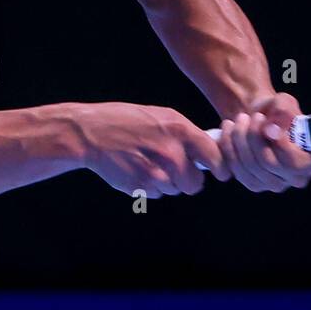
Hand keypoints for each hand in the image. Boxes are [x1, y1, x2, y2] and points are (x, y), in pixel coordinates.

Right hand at [80, 103, 229, 197]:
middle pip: (195, 183)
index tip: (220, 173)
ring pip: (174, 189)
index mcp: (179, 130)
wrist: (90, 133)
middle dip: (188, 180)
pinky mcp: (140, 186)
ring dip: (167, 182)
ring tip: (148, 163)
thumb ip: (185, 133)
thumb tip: (209, 151)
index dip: (220, 168)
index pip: (214, 156)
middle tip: (175, 169)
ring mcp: (155, 172)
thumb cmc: (125, 120)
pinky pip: (156, 194)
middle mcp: (171, 152)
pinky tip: (137, 169)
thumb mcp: (161, 116)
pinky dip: (150, 186)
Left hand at [219, 92, 310, 192]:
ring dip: (239, 139)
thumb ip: (283, 113)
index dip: (280, 144)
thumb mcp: (285, 103)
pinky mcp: (254, 184)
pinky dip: (226, 149)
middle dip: (254, 136)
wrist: (258, 118)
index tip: (268, 124)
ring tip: (239, 120)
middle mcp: (297, 178)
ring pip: (249, 167)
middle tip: (250, 117)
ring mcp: (274, 184)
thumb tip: (271, 129)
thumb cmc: (277, 111)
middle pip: (269, 164)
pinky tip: (226, 131)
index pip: (296, 163)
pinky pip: (234, 171)